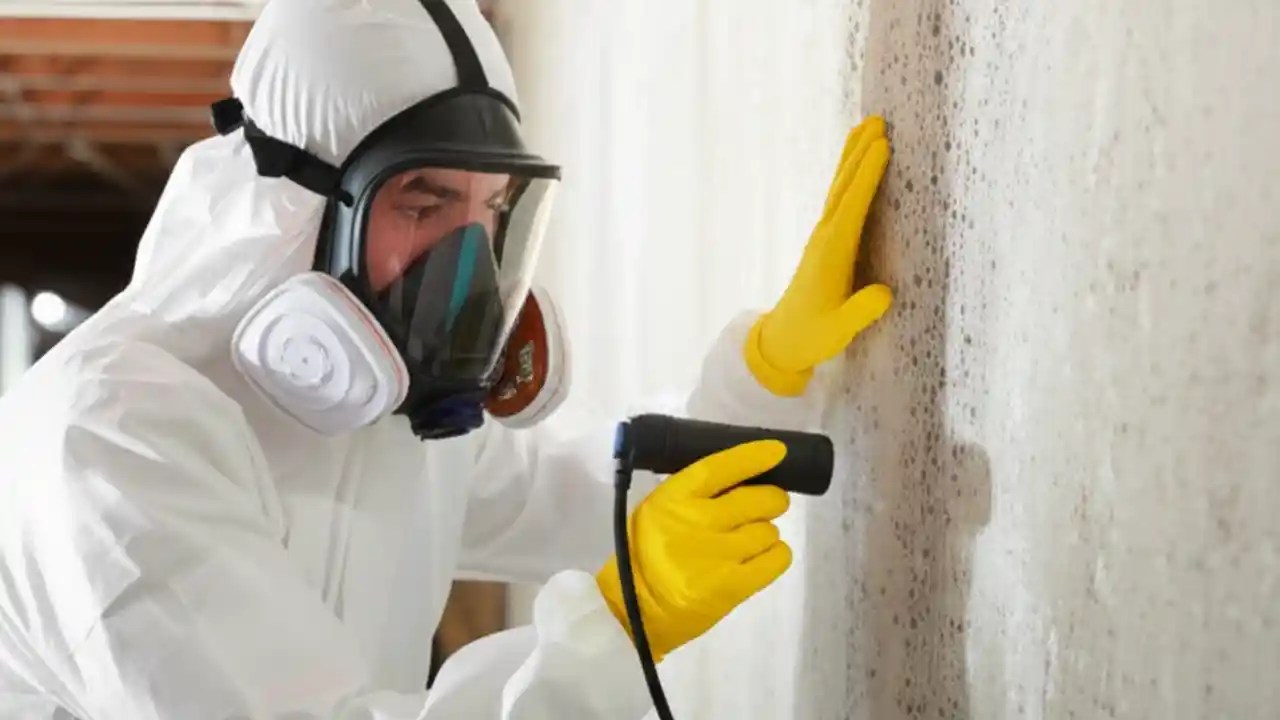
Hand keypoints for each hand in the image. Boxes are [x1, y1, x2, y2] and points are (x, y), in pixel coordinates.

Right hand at [595, 440, 792, 660]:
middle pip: (758, 500)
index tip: (777, 451)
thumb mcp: (659, 510)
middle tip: (769, 504)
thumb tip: (741, 479)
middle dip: (771, 500)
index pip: (722, 467)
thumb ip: (695, 494)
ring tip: (752, 540)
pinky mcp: (733, 585)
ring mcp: (718, 555)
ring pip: (769, 530)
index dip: (753, 457)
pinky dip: (776, 554)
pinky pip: (776, 559)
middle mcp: (699, 521)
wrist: (635, 609)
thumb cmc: (646, 553)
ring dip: (766, 532)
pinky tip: (764, 555)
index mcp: (675, 497)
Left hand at [746, 115, 893, 395]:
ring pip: (839, 189)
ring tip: (866, 128)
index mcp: (831, 253)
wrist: (783, 341)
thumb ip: (860, 312)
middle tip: (877, 120)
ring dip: (852, 158)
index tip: (882, 146)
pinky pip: (840, 201)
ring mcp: (823, 238)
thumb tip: (885, 294)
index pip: (852, 207)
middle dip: (859, 154)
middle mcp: (825, 239)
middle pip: (843, 187)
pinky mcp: (826, 243)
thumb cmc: (813, 336)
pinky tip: (857, 167)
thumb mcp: (839, 330)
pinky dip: (850, 178)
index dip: (867, 177)